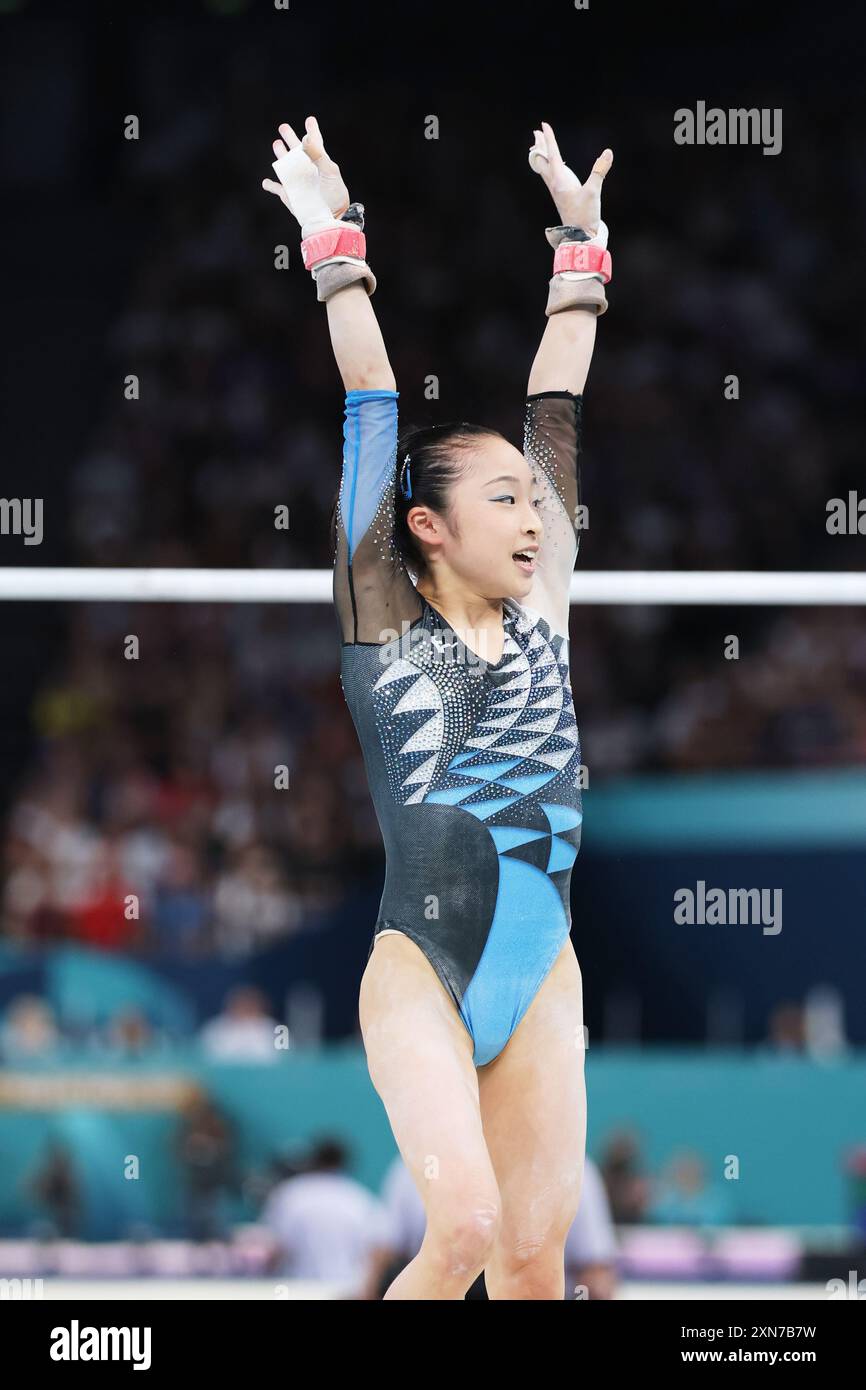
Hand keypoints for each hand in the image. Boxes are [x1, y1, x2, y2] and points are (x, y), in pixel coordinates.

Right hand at [261, 115, 350, 220]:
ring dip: (280, 155)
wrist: (329, 217)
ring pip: (284, 165)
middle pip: (295, 149)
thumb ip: (318, 155)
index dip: (312, 131)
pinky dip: (270, 185)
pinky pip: (276, 188)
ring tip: (277, 144)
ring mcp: (296, 181)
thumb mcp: (329, 172)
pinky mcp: (288, 194)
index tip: (310, 120)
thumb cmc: (334, 194)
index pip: (314, 142)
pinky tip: (266, 182)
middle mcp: (305, 169)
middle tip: (283, 127)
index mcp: (318, 161)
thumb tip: (305, 140)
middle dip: (289, 137)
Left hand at [529, 121, 612, 235]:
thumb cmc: (585, 216)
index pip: (552, 154)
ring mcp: (557, 190)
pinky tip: (553, 167)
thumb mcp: (594, 192)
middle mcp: (555, 184)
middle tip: (536, 133)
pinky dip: (548, 166)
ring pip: (544, 168)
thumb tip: (608, 153)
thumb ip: (600, 171)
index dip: (549, 139)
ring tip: (539, 146)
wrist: (581, 236)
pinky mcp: (561, 196)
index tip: (543, 125)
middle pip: (543, 160)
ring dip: (541, 155)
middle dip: (540, 146)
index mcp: (560, 180)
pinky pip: (550, 176)